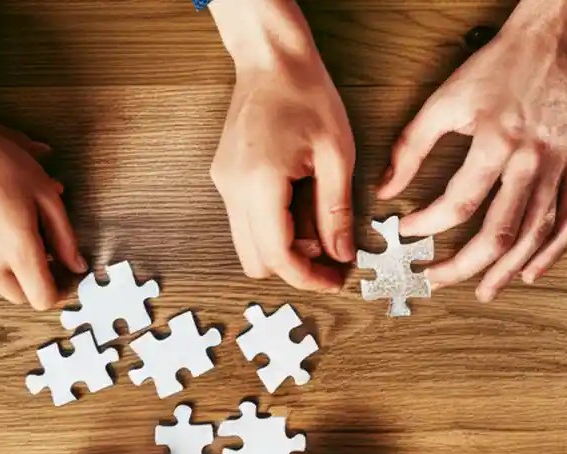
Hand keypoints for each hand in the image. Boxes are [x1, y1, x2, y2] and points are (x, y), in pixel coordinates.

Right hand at [0, 117, 85, 308]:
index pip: (44, 298)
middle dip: (34, 281)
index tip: (62, 275)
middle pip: (20, 297)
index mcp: (18, 251)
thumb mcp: (45, 194)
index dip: (58, 289)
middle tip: (41, 252)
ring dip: (8, 274)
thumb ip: (65, 238)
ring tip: (11, 238)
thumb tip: (77, 266)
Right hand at [210, 0, 353, 291]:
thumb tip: (342, 254)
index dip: (307, 277)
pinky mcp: (225, 178)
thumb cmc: (305, 94)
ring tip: (318, 223)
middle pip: (255, 261)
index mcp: (259, 184)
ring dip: (283, 248)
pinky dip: (273, 227)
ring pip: (248, 244)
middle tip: (331, 254)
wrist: (270, 61)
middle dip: (293, 266)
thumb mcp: (335, 154)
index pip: (277, 255)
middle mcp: (232, 189)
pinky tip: (299, 204)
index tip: (335, 280)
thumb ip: (336, 210)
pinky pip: (245, 221)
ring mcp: (224, 184)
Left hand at [377, 0, 566, 301]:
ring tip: (484, 290)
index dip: (429, 224)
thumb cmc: (499, 67)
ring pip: (536, 234)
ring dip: (509, 269)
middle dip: (465, 265)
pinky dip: (555, 249)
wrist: (552, 42)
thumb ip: (411, 147)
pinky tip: (533, 270)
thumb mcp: (445, 100)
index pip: (460, 202)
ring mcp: (557, 168)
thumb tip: (387, 188)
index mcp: (497, 142)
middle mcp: (532, 161)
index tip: (407, 232)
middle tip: (438, 280)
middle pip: (500, 231)